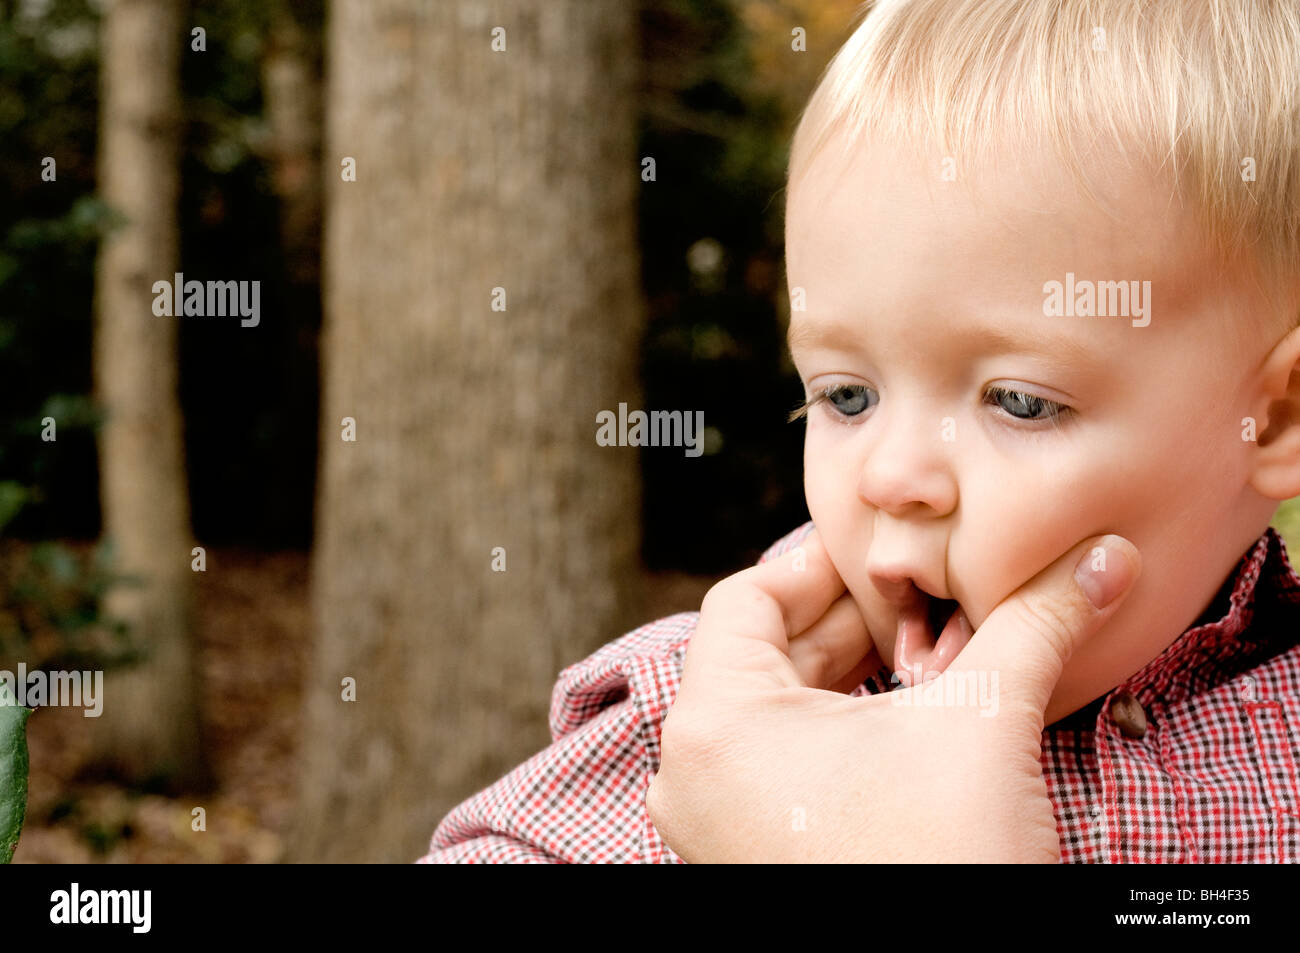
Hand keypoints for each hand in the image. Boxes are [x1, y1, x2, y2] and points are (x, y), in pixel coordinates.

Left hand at [645, 528, 1139, 861]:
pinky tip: (905, 722)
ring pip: (777, 714)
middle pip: (765, 655)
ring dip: (850, 676)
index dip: (823, 563)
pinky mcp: (752, 861)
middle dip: (852, 622)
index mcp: (715, 722)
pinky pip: (781, 769)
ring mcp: (718, 825)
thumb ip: (1035, 624)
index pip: (749, 597)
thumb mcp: (983, 724)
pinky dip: (838, 733)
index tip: (886, 553)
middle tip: (922, 599)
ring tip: (925, 655)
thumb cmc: (936, 863)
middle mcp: (695, 774)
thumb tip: (1103, 559)